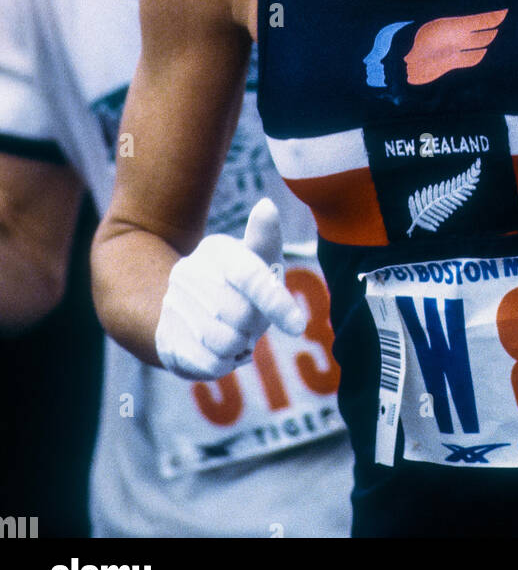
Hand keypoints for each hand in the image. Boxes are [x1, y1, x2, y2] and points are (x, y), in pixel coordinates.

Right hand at [154, 198, 304, 378]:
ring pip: (225, 342)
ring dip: (240, 346)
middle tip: (249, 322)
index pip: (250, 276)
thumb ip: (265, 238)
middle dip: (254, 326)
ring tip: (235, 336)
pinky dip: (224, 364)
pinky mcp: (166, 339)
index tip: (299, 326)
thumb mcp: (256, 260)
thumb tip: (266, 205)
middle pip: (242, 314)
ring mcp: (173, 306)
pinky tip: (220, 351)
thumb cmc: (238, 285)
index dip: (276, 303)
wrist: (186, 311)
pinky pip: (209, 364)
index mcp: (217, 249)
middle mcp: (189, 272)